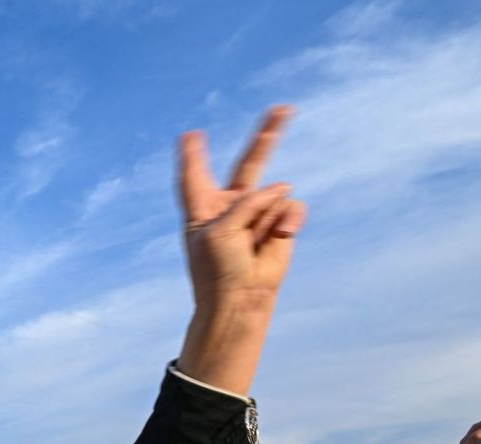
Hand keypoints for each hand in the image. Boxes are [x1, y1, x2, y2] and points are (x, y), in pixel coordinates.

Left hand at [179, 106, 304, 309]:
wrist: (240, 297)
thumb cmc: (218, 268)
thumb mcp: (219, 230)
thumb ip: (247, 202)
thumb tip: (284, 187)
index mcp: (202, 208)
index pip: (196, 177)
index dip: (194, 156)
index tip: (191, 134)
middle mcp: (232, 206)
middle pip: (249, 164)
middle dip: (266, 137)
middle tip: (283, 108)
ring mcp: (259, 214)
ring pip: (273, 193)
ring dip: (264, 217)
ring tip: (253, 244)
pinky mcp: (281, 224)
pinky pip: (290, 208)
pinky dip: (285, 221)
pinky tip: (277, 238)